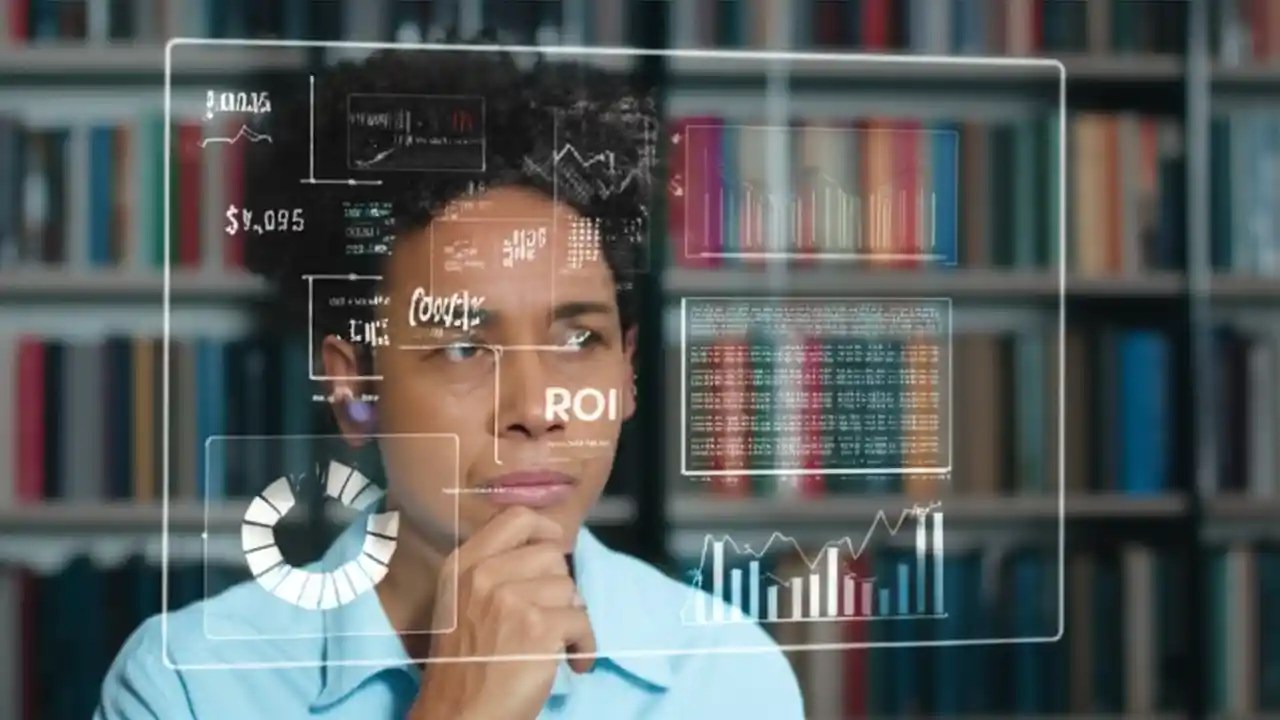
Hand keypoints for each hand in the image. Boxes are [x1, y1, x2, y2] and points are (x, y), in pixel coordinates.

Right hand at [407, 507, 596, 719]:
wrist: (459, 715)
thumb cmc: (464, 666)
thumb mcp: (461, 603)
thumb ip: (493, 570)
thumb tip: (546, 546)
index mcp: (463, 565)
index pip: (516, 518)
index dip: (545, 529)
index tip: (555, 547)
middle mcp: (484, 575)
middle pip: (552, 555)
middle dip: (559, 586)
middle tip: (549, 616)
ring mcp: (510, 599)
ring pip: (570, 588)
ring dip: (571, 619)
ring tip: (555, 644)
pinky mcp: (538, 627)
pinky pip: (583, 621)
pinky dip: (585, 646)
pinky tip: (572, 662)